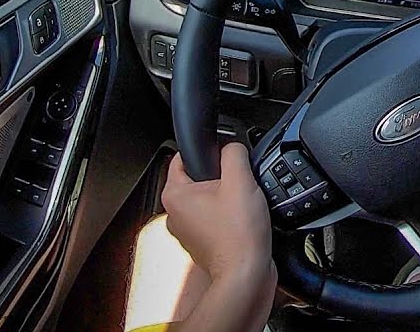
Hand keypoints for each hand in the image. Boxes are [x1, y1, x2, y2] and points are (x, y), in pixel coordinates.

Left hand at [162, 143, 274, 283]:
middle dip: (221, 177)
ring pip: (209, 198)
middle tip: (239, 186)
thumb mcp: (241, 180)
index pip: (183, 157)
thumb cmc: (238, 236)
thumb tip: (232, 144)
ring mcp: (188, 230)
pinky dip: (229, 216)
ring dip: (227, 197)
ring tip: (242, 206)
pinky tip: (242, 221)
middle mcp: (174, 214)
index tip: (225, 156)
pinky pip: (215, 218)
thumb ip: (234, 152)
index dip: (207, 151)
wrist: (246, 274)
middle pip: (199, 177)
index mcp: (174, 196)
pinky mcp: (202, 242)